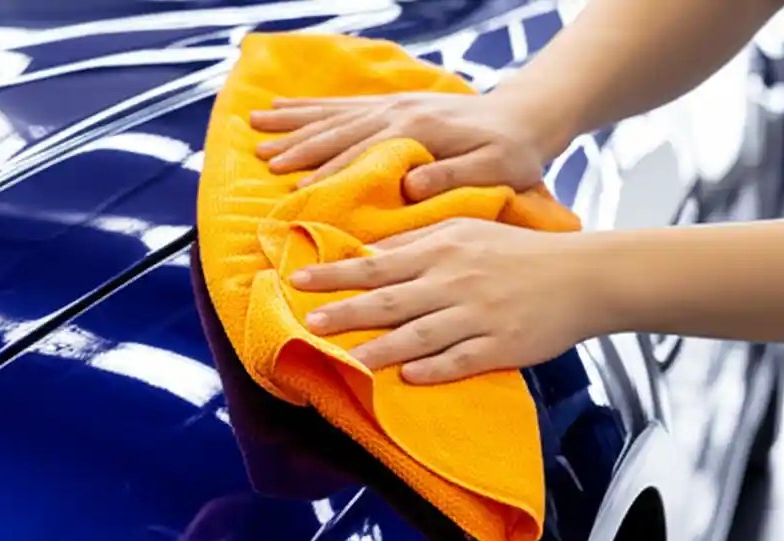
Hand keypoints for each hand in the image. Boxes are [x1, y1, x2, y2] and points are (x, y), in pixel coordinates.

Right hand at [249, 91, 566, 199]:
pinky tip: (285, 108)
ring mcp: (394, 104)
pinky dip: (311, 107)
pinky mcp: (394, 104)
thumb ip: (453, 176)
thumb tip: (408, 186)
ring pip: (332, 112)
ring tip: (254, 126)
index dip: (327, 174)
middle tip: (260, 160)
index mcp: (418, 130)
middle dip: (296, 144)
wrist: (529, 115)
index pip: (361, 153)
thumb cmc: (515, 152)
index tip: (295, 193)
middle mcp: (399, 112)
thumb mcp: (495, 168)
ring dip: (293, 120)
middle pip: (337, 129)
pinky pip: (343, 105)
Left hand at [291, 219, 599, 382]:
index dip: (336, 273)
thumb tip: (370, 254)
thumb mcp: (466, 230)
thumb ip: (418, 243)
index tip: (297, 280)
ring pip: (419, 334)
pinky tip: (407, 378)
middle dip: (346, 311)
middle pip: (389, 299)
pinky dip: (434, 369)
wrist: (583, 275)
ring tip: (345, 361)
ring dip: (379, 349)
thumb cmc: (518, 252)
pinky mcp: (501, 344)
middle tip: (307, 322)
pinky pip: (461, 359)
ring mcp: (478, 314)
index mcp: (443, 249)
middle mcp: (455, 280)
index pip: (377, 263)